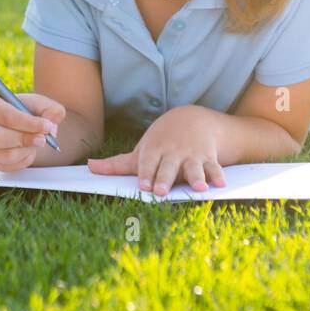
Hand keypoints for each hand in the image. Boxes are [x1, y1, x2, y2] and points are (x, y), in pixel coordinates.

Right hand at [0, 92, 64, 172]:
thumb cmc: (25, 111)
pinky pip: (9, 166)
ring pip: (6, 155)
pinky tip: (28, 149)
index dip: (28, 123)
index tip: (47, 126)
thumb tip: (51, 121)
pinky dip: (24, 160)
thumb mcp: (38, 104)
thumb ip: (50, 108)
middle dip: (25, 140)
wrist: (17, 124)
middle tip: (43, 139)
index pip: (7, 116)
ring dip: (27, 150)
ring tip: (36, 141)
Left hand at [86, 105, 226, 196]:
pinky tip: (221, 184)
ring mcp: (192, 155)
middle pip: (169, 167)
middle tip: (161, 191)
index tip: (145, 186)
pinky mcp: (209, 158)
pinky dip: (218, 175)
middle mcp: (173, 153)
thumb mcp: (141, 150)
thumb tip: (88, 168)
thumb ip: (117, 163)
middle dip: (165, 178)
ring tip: (199, 187)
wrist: (192, 119)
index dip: (146, 174)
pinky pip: (215, 167)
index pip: (148, 163)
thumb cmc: (161, 141)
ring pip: (194, 167)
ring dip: (197, 177)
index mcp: (154, 151)